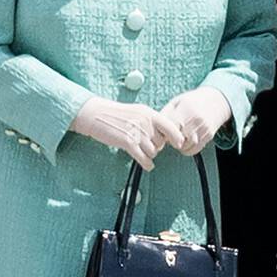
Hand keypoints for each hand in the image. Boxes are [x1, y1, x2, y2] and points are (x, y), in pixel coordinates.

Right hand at [70, 97, 184, 170]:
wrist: (96, 114)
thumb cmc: (117, 114)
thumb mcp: (137, 111)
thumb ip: (150, 121)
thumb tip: (164, 134)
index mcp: (149, 113)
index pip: (169, 126)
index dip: (176, 137)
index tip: (179, 144)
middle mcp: (145, 122)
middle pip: (161, 142)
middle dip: (156, 146)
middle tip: (146, 145)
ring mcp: (136, 132)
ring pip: (153, 151)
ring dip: (149, 154)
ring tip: (142, 152)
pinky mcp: (127, 142)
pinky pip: (143, 158)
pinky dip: (147, 163)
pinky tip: (147, 165)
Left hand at [160, 87, 231, 155]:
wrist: (216, 101)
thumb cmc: (192, 101)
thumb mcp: (177, 102)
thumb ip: (165, 114)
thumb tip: (153, 127)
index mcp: (186, 109)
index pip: (171, 127)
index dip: (164, 133)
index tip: (161, 133)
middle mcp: (196, 119)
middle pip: (178, 139)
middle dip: (170, 140)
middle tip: (168, 137)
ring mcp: (203, 128)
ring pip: (186, 147)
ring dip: (179, 146)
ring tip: (177, 138)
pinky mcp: (209, 136)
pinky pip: (195, 149)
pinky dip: (187, 149)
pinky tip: (185, 142)